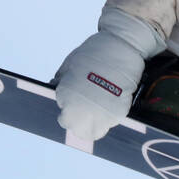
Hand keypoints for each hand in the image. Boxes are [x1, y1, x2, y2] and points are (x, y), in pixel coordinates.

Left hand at [54, 8, 166, 141]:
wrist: (122, 47)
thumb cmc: (93, 53)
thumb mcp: (69, 65)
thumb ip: (62, 82)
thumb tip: (56, 90)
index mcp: (67, 98)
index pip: (64, 120)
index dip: (67, 112)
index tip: (72, 105)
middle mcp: (83, 111)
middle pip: (79, 131)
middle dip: (80, 122)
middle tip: (84, 109)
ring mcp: (102, 114)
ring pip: (96, 131)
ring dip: (95, 122)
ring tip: (98, 106)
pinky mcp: (120, 112)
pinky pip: (112, 122)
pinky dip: (109, 116)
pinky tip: (109, 102)